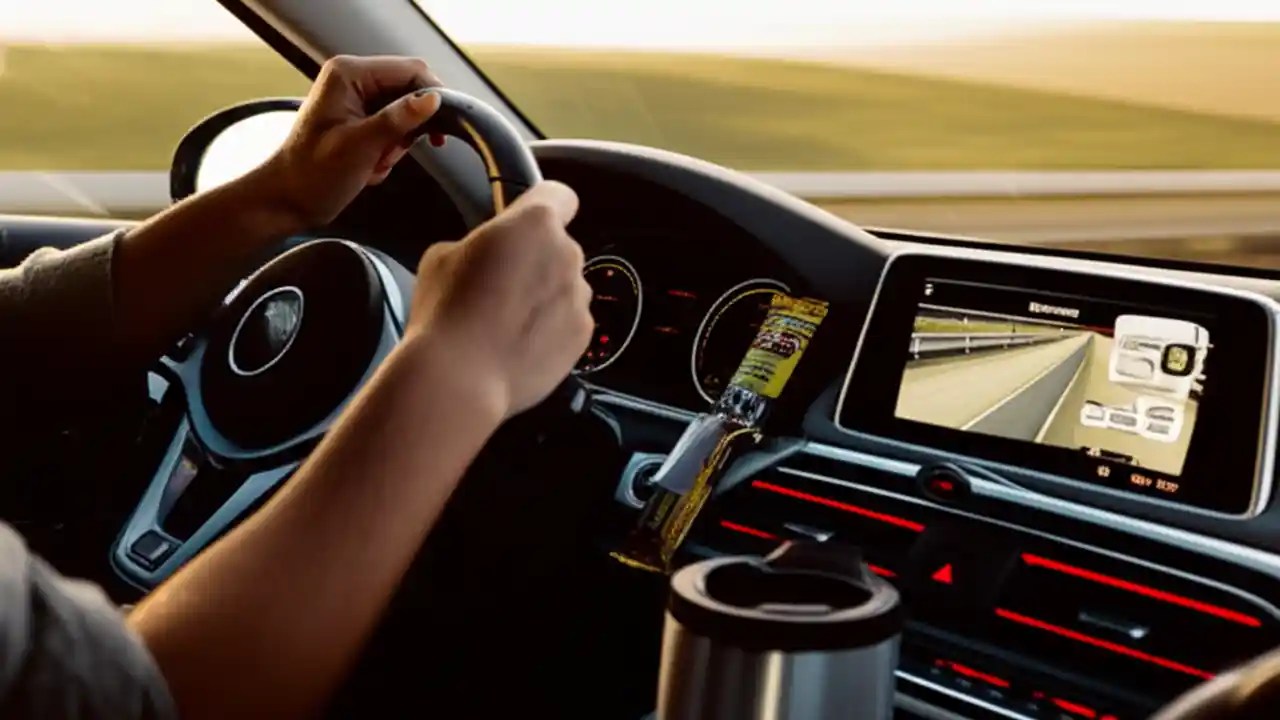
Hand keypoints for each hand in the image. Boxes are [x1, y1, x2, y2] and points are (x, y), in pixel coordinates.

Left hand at [266, 55, 443, 228]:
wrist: (288, 200)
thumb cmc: (312, 174)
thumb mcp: (359, 146)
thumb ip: (397, 120)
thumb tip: (433, 100)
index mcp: (348, 74)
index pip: (410, 71)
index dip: (433, 96)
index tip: (442, 127)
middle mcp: (354, 79)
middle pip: (410, 92)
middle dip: (408, 128)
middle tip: (390, 152)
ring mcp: (358, 99)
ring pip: (406, 114)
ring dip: (397, 144)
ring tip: (374, 162)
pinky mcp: (361, 119)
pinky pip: (395, 129)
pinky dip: (389, 151)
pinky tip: (370, 165)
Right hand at [407, 181, 593, 418]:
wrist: (460, 378)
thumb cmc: (446, 311)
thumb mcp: (443, 255)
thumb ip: (479, 241)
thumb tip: (487, 253)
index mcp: (535, 222)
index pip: (558, 195)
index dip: (541, 206)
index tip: (523, 222)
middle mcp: (567, 254)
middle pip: (559, 245)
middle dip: (536, 258)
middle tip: (500, 282)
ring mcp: (579, 297)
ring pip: (565, 285)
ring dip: (544, 295)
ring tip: (506, 321)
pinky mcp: (583, 335)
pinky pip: (569, 320)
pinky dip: (551, 328)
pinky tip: (518, 344)